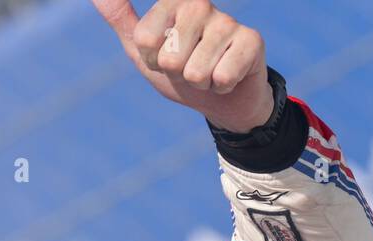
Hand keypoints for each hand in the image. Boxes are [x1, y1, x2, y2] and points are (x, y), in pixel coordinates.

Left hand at [91, 0, 273, 132]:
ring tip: (208, 72)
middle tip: (188, 67)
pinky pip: (222, 77)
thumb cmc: (179, 70)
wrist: (220, 98)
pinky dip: (221, 87)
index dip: (152, 59)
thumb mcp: (141, 48)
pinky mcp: (251, 40)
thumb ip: (120, 19)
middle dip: (176, 73)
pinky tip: (227, 77)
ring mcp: (228, 20)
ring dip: (199, 83)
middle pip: (169, 58)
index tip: (164, 57)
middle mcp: (200, 3)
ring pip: (195, 72)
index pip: (145, 40)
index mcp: (173, 1)